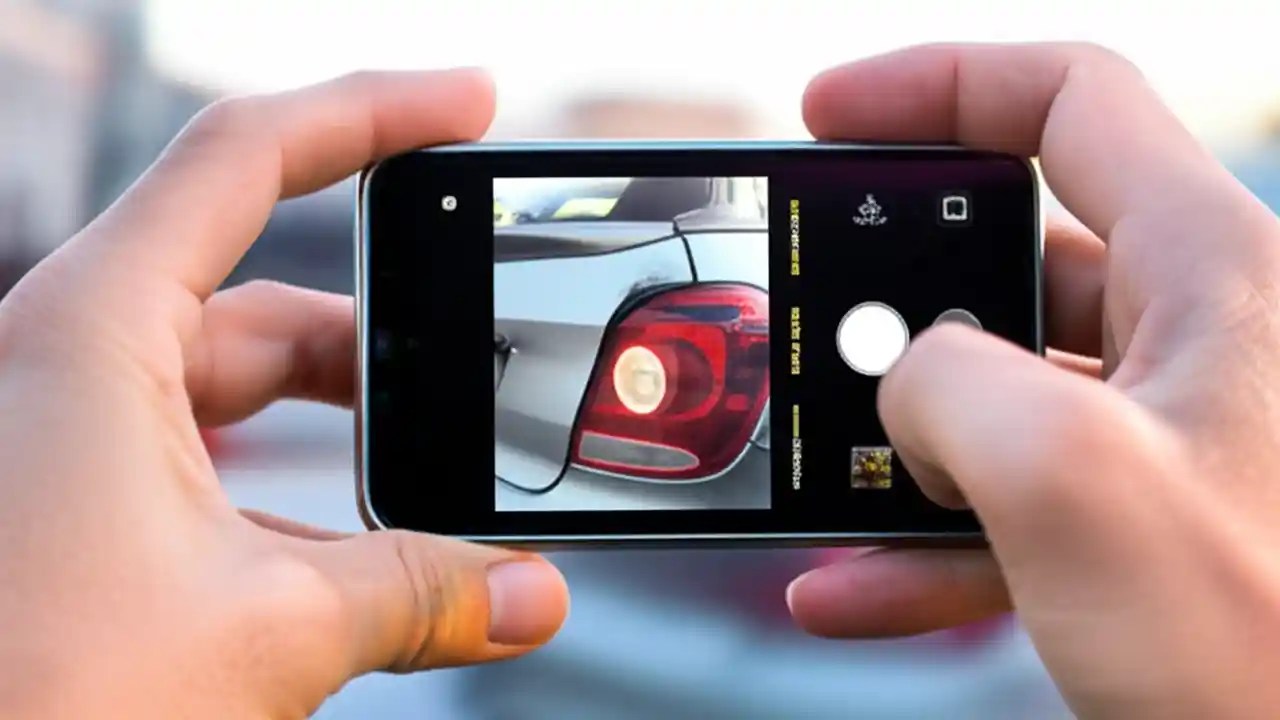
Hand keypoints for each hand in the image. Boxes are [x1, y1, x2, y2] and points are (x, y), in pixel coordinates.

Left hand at [0, 69, 566, 718]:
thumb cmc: (33, 699)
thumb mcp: (264, 631)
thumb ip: (416, 595)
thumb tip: (528, 594)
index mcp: (92, 335)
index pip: (249, 158)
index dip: (373, 113)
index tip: (466, 106)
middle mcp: (71, 366)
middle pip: (270, 297)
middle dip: (390, 341)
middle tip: (484, 354)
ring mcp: (74, 440)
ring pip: (249, 397)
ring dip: (353, 446)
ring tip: (445, 490)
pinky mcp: (83, 513)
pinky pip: (219, 470)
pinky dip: (302, 506)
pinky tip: (369, 559)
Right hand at [786, 43, 1279, 717]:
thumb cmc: (1272, 652)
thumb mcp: (1071, 483)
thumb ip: (946, 388)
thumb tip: (906, 386)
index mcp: (1214, 274)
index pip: (1067, 105)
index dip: (935, 85)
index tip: (830, 115)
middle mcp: (1200, 339)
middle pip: (1010, 263)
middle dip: (897, 308)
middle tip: (820, 344)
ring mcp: (1170, 438)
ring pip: (1000, 398)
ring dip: (894, 445)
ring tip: (819, 486)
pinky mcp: (1146, 526)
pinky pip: (1013, 502)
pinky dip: (924, 537)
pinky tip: (855, 585)